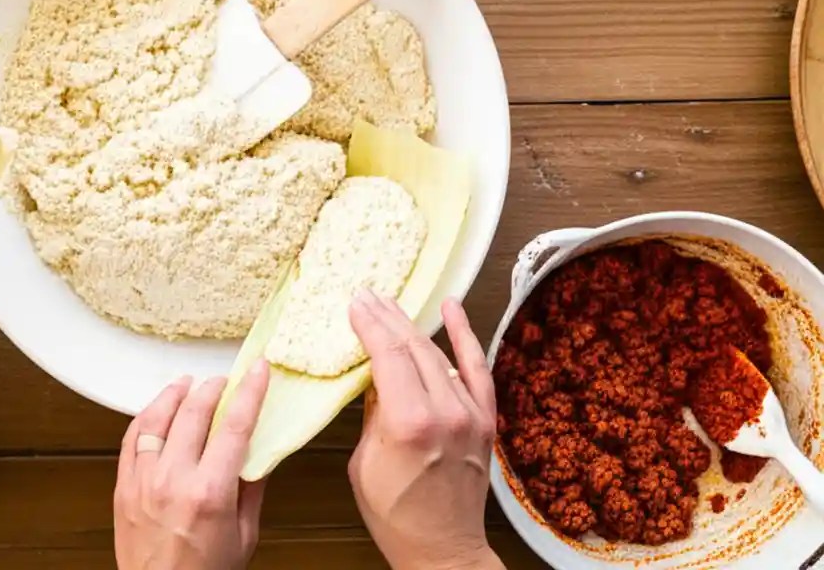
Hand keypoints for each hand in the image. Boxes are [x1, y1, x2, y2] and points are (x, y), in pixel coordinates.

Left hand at [114, 360, 271, 569]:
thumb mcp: (245, 534)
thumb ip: (252, 487)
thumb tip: (260, 451)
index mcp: (210, 492)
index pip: (235, 425)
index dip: (250, 391)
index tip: (259, 370)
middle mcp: (174, 480)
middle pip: (194, 411)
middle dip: (214, 387)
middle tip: (225, 380)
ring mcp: (143, 481)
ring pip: (157, 417)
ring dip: (176, 394)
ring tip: (189, 384)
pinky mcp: (123, 487)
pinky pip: (132, 438)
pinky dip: (146, 417)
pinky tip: (158, 409)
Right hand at [347, 291, 502, 569]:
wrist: (441, 548)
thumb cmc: (394, 515)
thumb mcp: (364, 461)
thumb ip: (372, 413)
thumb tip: (373, 375)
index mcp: (409, 424)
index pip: (388, 356)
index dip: (370, 325)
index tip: (355, 304)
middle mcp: (445, 413)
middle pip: (413, 348)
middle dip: (387, 318)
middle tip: (367, 296)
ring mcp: (470, 415)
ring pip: (439, 355)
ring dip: (413, 325)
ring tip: (391, 304)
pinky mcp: (485, 421)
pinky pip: (476, 369)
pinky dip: (465, 337)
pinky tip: (452, 309)